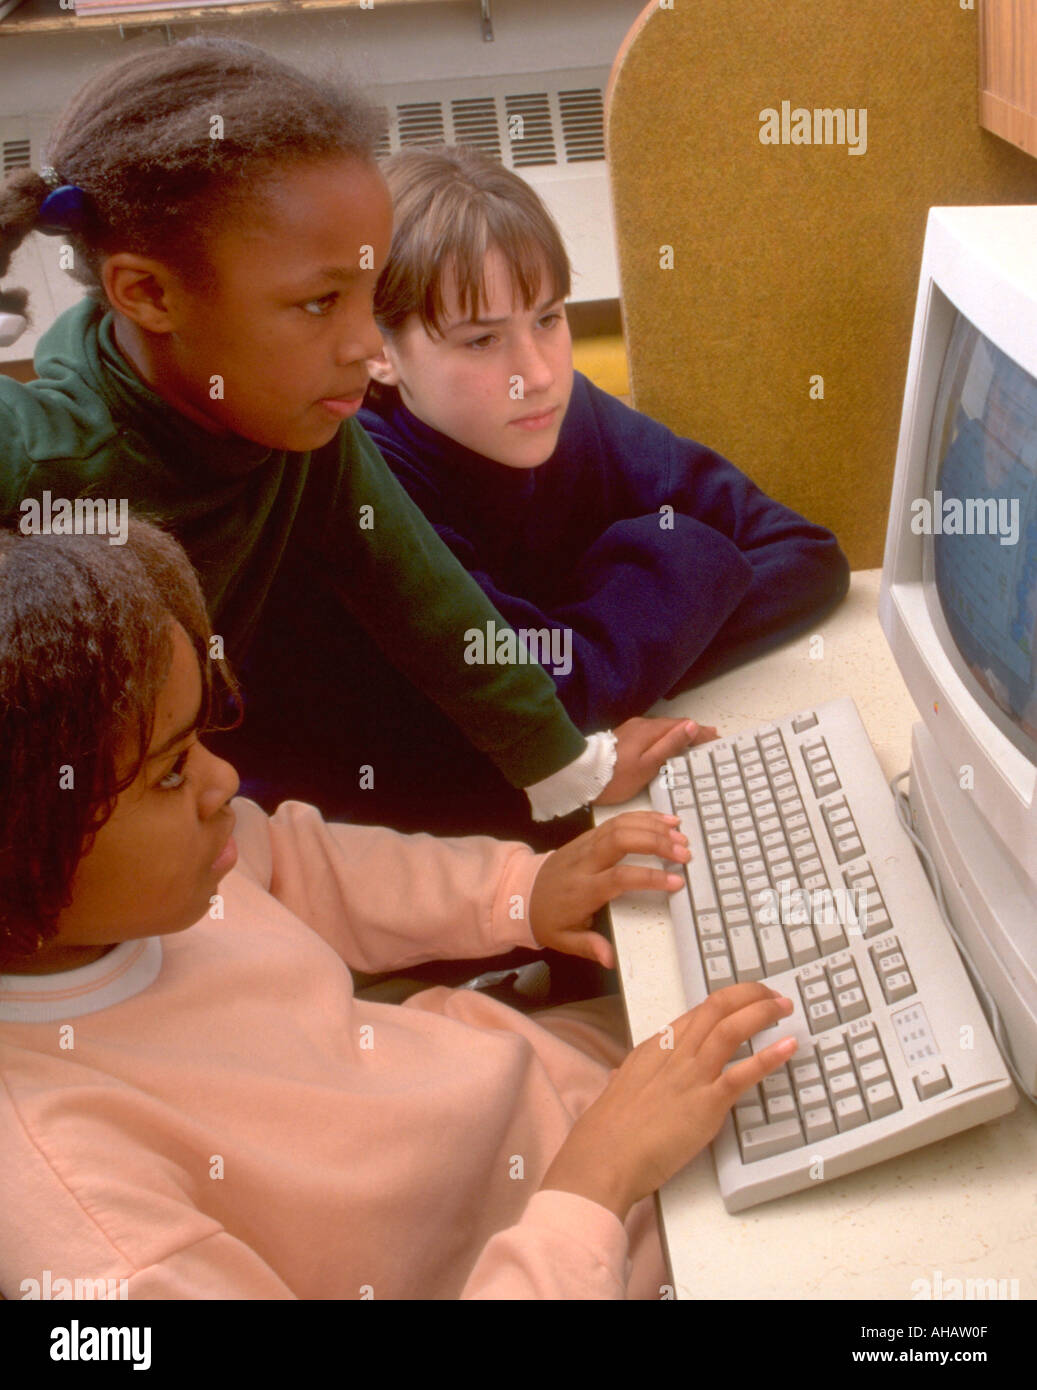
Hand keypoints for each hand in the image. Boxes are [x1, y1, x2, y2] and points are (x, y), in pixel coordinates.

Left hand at [528, 811, 690, 966]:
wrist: (521, 892)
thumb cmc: (548, 917)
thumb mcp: (563, 939)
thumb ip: (588, 946)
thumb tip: (609, 959)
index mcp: (583, 889)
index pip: (619, 877)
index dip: (649, 877)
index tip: (676, 882)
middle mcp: (585, 861)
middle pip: (620, 840)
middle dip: (655, 843)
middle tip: (684, 853)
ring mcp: (586, 844)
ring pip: (620, 825)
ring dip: (653, 826)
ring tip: (680, 836)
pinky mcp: (588, 835)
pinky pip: (616, 820)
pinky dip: (642, 817)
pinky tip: (664, 820)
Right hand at [540, 984, 796, 1220]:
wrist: (604, 1157)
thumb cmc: (608, 1131)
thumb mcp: (616, 1091)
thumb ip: (627, 1078)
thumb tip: (621, 1075)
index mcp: (655, 1048)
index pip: (697, 1012)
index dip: (727, 1000)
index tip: (747, 999)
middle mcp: (675, 1054)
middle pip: (716, 1007)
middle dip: (749, 994)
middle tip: (774, 996)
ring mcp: (692, 1076)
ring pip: (731, 1028)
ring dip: (762, 1013)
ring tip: (784, 1008)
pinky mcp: (706, 1104)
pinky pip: (742, 1074)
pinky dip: (769, 1057)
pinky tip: (788, 1047)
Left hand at [594, 716, 717, 805]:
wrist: (582, 776)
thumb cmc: (617, 776)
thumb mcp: (648, 764)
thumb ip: (670, 745)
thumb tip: (691, 726)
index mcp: (650, 730)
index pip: (682, 726)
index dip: (700, 731)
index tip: (715, 737)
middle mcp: (641, 725)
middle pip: (673, 726)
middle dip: (693, 732)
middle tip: (710, 738)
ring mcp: (632, 731)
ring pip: (662, 730)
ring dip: (680, 734)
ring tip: (694, 741)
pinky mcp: (625, 738)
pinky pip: (652, 735)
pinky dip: (666, 738)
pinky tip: (668, 745)